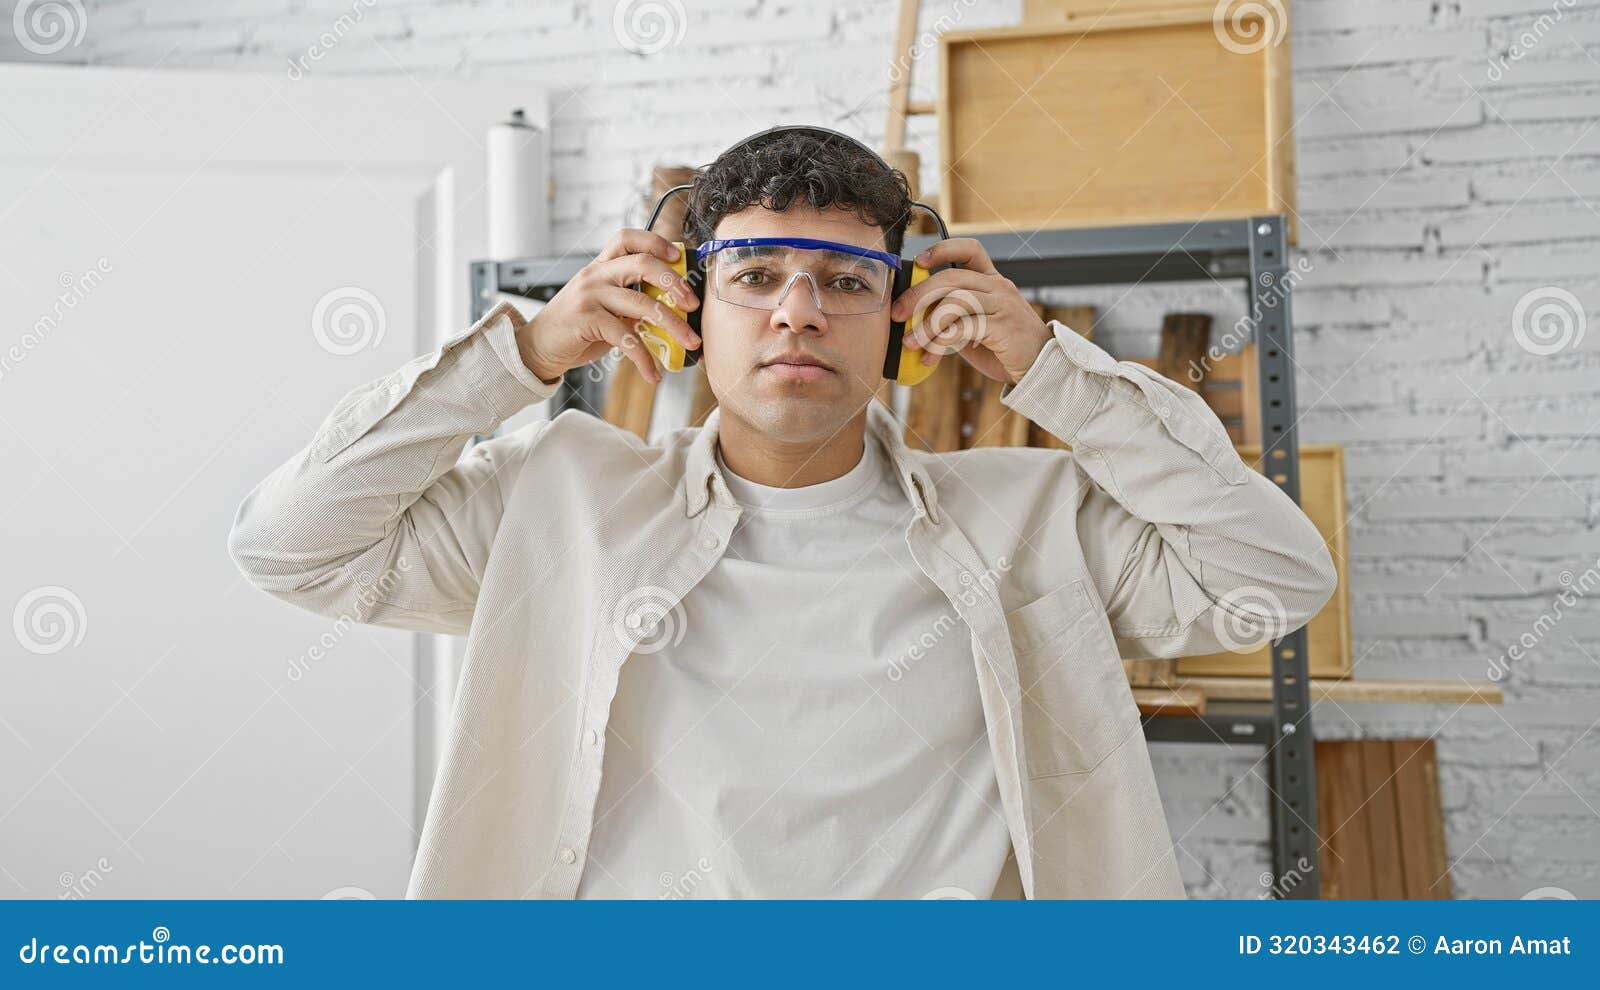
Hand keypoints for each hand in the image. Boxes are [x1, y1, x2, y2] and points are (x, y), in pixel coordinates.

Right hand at [515, 228, 700, 385]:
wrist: (538, 347)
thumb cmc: (577, 328)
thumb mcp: (604, 306)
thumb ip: (630, 300)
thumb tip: (674, 310)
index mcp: (602, 265)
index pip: (628, 238)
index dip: (655, 241)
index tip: (678, 255)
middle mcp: (596, 274)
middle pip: (642, 264)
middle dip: (674, 283)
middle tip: (692, 305)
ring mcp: (590, 295)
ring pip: (641, 303)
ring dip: (672, 325)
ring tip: (690, 342)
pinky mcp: (586, 320)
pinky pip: (625, 337)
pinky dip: (644, 358)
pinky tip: (653, 373)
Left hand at [888, 238, 1051, 384]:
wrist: (1041, 370)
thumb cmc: (1004, 348)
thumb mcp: (975, 326)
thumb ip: (951, 316)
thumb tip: (912, 316)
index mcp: (992, 281)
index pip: (969, 250)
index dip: (942, 250)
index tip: (919, 261)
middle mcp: (998, 287)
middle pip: (951, 277)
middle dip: (918, 294)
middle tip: (897, 313)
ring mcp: (1002, 305)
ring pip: (954, 302)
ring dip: (926, 324)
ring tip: (910, 342)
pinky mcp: (1003, 327)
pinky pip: (963, 327)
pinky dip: (940, 342)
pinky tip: (929, 356)